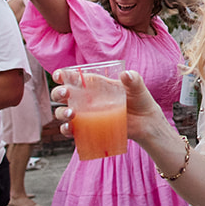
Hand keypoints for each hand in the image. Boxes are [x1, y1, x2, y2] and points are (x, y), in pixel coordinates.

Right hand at [50, 70, 166, 143]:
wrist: (146, 122)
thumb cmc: (140, 99)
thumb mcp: (137, 87)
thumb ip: (133, 79)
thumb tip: (126, 75)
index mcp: (94, 85)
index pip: (73, 78)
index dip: (62, 75)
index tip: (58, 76)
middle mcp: (86, 99)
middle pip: (63, 95)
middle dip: (58, 93)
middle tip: (65, 93)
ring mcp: (86, 115)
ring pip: (63, 113)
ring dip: (61, 113)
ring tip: (70, 114)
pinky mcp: (88, 129)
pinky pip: (72, 130)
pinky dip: (66, 130)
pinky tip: (69, 129)